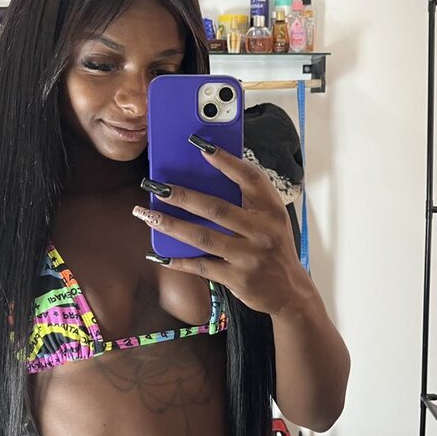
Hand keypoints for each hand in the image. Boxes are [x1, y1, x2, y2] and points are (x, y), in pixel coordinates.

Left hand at [136, 140, 310, 316]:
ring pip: (203, 237)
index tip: (199, 145)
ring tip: (146, 214)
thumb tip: (206, 175)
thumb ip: (248, 199)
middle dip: (182, 196)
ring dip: (171, 225)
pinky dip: (178, 261)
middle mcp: (262, 231)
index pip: (249, 178)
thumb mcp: (271, 219)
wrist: (290, 290)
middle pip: (216, 208)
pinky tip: (158, 255)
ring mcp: (249, 256)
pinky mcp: (237, 279)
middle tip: (155, 186)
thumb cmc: (273, 247)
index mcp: (272, 210)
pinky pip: (202, 266)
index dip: (225, 160)